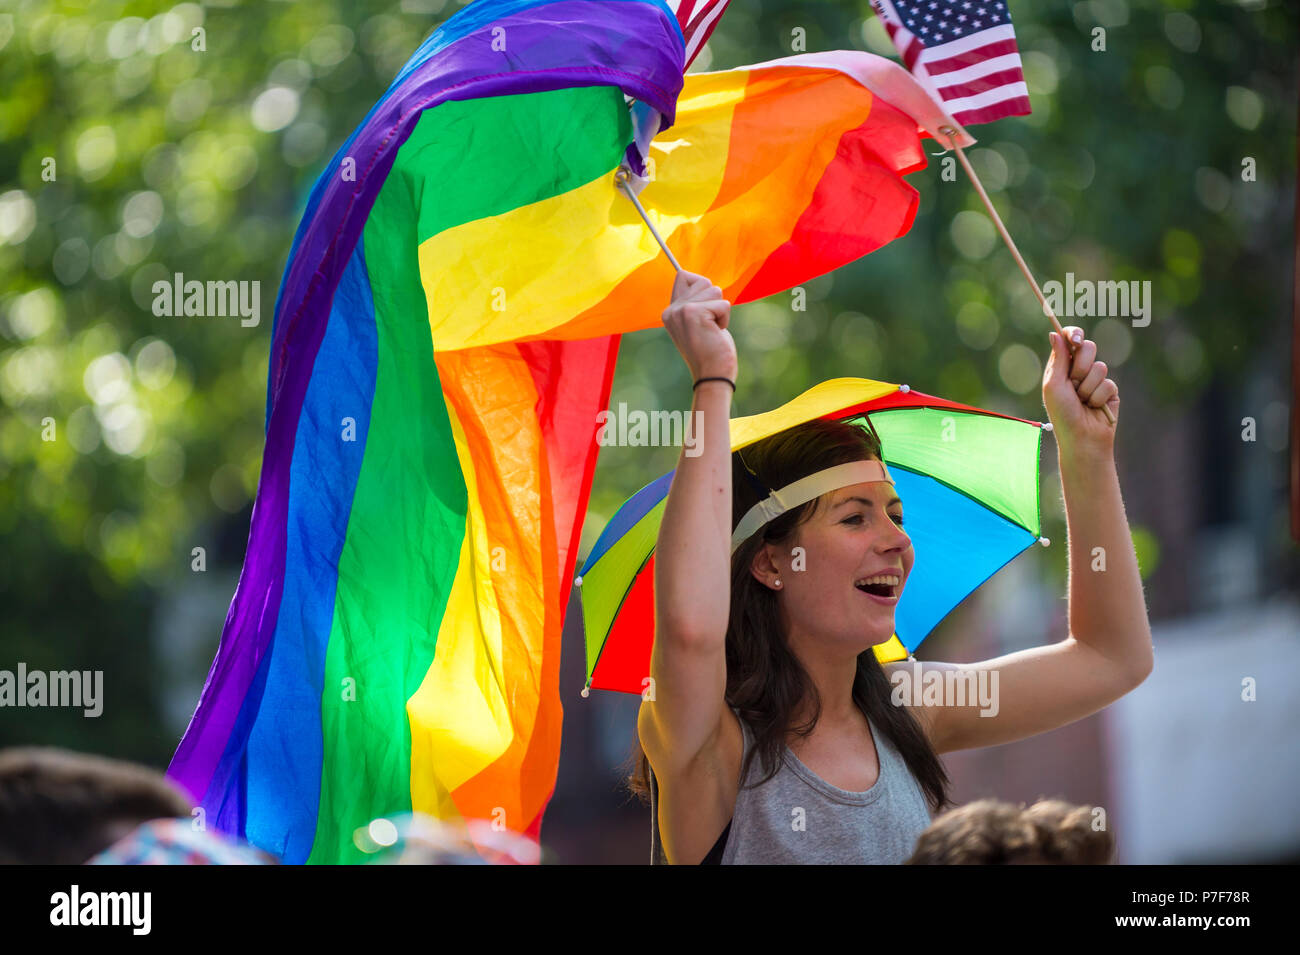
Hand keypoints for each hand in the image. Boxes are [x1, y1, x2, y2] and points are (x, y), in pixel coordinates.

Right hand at [661, 271, 736, 383]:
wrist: (712, 376)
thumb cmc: (712, 351)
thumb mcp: (699, 324)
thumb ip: (696, 304)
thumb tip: (705, 283)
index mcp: (669, 312)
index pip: (683, 276)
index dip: (700, 287)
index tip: (706, 310)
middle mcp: (671, 310)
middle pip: (702, 281)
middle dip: (714, 300)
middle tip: (710, 324)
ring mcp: (681, 311)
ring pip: (713, 289)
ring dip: (720, 309)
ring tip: (713, 329)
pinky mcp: (693, 313)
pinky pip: (723, 304)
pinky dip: (725, 318)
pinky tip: (716, 333)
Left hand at [1042, 325, 1118, 455]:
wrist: (1082, 438)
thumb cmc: (1062, 414)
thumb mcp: (1054, 386)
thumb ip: (1058, 359)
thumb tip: (1054, 333)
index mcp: (1062, 368)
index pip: (1070, 341)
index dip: (1074, 335)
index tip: (1076, 339)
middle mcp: (1079, 371)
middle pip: (1089, 348)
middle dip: (1081, 365)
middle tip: (1073, 383)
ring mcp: (1096, 380)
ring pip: (1100, 367)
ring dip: (1088, 387)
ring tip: (1082, 402)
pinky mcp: (1110, 391)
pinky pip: (1108, 383)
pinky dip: (1098, 397)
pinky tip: (1094, 408)